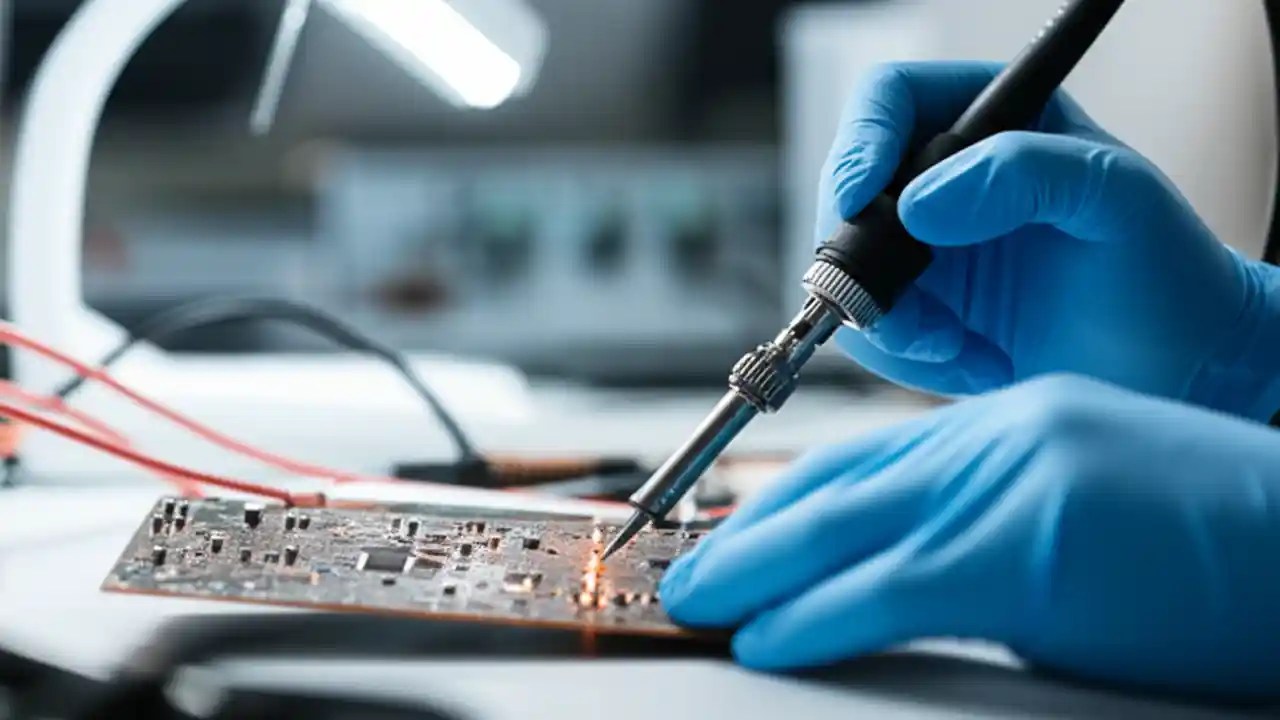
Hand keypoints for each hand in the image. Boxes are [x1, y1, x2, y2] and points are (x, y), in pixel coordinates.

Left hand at [660, 375, 1279, 698]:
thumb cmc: (1214, 541)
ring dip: (754, 570)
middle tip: (687, 568)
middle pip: (840, 483)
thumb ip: (993, 525)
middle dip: (750, 531)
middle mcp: (1001, 439)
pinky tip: (767, 637)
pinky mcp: (1029, 554)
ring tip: (695, 603)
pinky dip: (814, 614)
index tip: (739, 529)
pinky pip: (889, 586)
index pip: (868, 455)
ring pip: (845, 527)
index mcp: (1012, 423)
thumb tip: (913, 580)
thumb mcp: (1082, 507)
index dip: (788, 497)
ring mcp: (1014, 487)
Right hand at [819, 61, 1279, 421]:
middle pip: (845, 190)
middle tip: (913, 304)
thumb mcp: (1114, 199)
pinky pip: (869, 330)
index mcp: (991, 122)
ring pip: (844, 269)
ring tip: (959, 344)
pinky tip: (970, 358)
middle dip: (863, 257)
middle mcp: (945, 180)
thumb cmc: (1165, 275)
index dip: (859, 143)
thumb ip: (1024, 174)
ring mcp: (924, 249)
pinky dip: (906, 356)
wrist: (1176, 370)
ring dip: (891, 318)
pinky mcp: (919, 311)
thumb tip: (918, 204)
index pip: (890, 100)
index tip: (860, 201)